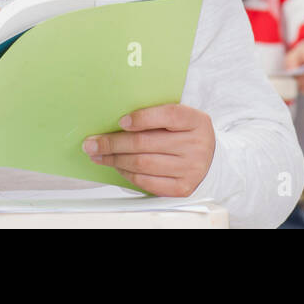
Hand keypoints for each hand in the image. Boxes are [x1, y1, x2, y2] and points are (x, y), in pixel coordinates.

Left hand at [83, 104, 214, 196]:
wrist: (211, 159)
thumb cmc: (187, 134)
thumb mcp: (181, 118)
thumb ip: (157, 115)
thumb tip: (118, 121)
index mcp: (196, 121)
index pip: (168, 115)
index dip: (142, 117)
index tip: (121, 121)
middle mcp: (196, 145)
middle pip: (146, 143)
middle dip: (113, 143)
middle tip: (93, 142)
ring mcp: (190, 168)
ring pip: (142, 164)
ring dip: (115, 159)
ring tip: (99, 155)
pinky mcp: (182, 188)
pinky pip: (147, 181)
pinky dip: (127, 174)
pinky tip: (118, 166)